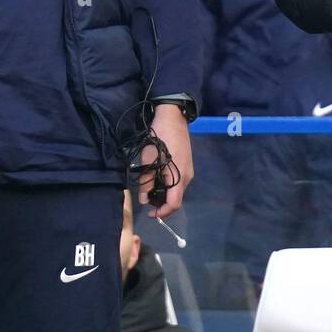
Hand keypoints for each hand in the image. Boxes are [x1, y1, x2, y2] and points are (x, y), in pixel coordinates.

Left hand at [137, 104, 192, 219]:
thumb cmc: (159, 137)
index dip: (163, 212)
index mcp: (179, 176)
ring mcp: (188, 170)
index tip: (150, 213)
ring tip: (150, 187)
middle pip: (176, 198)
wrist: (173, 117)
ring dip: (164, 193)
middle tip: (146, 198)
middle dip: (161, 203)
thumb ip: (147, 182)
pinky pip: (178, 181)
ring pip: (177, 190)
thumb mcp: (148, 160)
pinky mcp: (186, 164)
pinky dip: (168, 185)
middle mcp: (187, 176)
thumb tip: (143, 200)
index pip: (174, 204)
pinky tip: (158, 177)